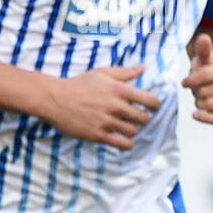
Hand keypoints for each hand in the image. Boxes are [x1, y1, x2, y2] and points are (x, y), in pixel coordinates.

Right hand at [45, 63, 160, 149]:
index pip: (150, 101)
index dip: (155, 105)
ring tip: (127, 126)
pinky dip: (127, 143)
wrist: (56, 99)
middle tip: (136, 117)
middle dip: (143, 118)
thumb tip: (143, 67)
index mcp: (120, 90)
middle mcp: (116, 106)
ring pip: (134, 132)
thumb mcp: (103, 73)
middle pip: (144, 118)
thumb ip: (125, 72)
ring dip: (133, 130)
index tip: (152, 107)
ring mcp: (107, 122)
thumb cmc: (80, 84)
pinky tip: (123, 139)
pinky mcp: (99, 135)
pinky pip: (123, 145)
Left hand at [182, 34, 212, 126]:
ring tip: (199, 99)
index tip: (184, 82)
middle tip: (198, 90)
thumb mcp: (208, 59)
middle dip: (196, 92)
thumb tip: (203, 38)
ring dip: (199, 103)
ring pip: (211, 105)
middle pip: (205, 91)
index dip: (192, 79)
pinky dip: (207, 118)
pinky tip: (196, 114)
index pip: (206, 75)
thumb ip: (204, 50)